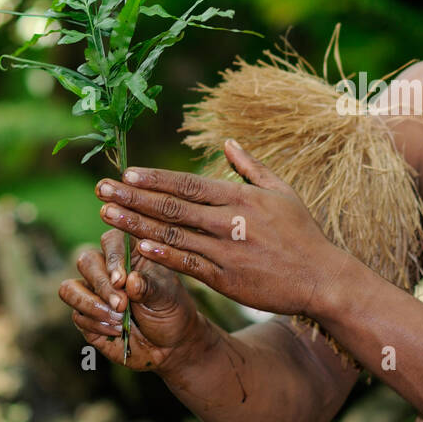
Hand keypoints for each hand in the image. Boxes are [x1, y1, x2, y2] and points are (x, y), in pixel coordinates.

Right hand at [58, 228, 203, 371]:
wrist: (168, 344)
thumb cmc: (170, 311)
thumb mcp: (167, 298)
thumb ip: (150, 287)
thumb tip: (131, 280)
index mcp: (131, 252)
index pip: (111, 240)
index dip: (112, 257)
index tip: (121, 280)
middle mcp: (107, 268)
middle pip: (86, 261)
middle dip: (102, 286)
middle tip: (122, 305)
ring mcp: (93, 292)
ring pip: (69, 289)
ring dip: (91, 305)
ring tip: (118, 319)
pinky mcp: (85, 315)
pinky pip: (77, 315)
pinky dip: (97, 325)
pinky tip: (118, 331)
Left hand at [94, 139, 353, 315]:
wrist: (322, 278)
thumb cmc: (302, 233)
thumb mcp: (282, 192)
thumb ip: (251, 167)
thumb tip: (228, 142)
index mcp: (241, 197)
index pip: (189, 184)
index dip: (156, 178)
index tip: (126, 173)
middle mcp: (231, 221)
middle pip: (173, 206)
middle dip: (133, 197)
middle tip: (101, 190)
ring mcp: (227, 251)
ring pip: (173, 234)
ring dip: (136, 224)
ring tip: (106, 216)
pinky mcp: (227, 279)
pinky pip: (188, 265)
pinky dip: (162, 256)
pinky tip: (137, 248)